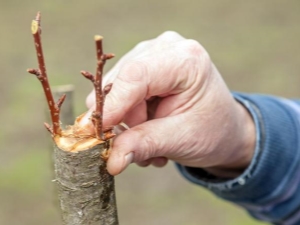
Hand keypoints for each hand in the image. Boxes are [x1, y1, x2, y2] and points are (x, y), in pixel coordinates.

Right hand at [83, 31, 255, 176]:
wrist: (223, 128)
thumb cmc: (211, 131)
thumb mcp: (181, 140)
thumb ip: (144, 145)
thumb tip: (111, 161)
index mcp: (186, 60)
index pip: (135, 75)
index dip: (112, 105)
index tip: (96, 133)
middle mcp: (166, 48)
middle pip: (121, 82)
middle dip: (125, 120)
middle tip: (143, 148)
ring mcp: (152, 53)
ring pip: (115, 89)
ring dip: (128, 123)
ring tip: (153, 142)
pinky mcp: (143, 65)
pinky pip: (119, 91)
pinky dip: (129, 117)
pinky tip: (149, 129)